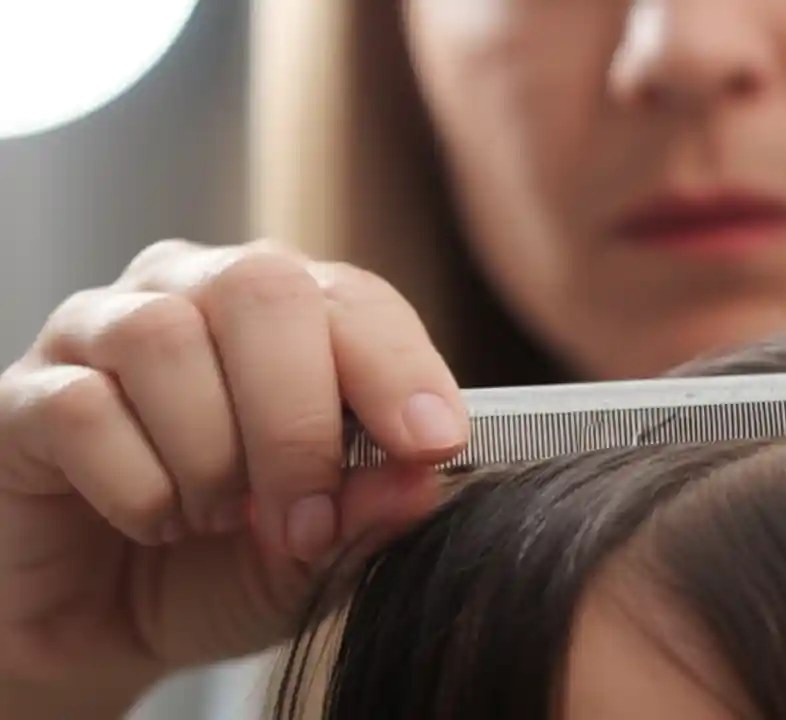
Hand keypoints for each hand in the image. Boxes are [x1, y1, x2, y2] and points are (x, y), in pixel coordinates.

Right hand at [0, 239, 465, 697]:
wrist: (105, 621)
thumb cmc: (224, 559)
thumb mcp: (318, 551)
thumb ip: (368, 512)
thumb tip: (421, 480)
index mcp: (285, 312)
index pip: (354, 296)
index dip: (399, 365)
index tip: (433, 443)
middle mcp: (193, 293)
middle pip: (260, 287)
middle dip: (298, 417)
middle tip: (305, 518)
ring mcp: (101, 332)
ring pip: (165, 338)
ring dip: (212, 455)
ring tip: (219, 516)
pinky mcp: (26, 395)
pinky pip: (82, 408)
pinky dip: (137, 485)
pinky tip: (155, 522)